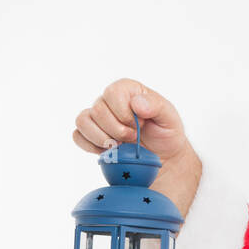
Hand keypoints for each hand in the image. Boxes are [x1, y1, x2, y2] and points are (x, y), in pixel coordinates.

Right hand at [72, 78, 201, 220]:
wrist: (163, 157)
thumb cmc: (166, 134)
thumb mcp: (170, 118)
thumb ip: (156, 106)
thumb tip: (136, 103)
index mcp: (128, 91)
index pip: (113, 92)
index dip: (123, 112)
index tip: (139, 126)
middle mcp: (109, 101)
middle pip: (97, 109)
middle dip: (116, 129)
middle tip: (133, 139)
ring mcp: (99, 119)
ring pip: (83, 121)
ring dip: (101, 138)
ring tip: (119, 146)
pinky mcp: (92, 136)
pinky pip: (78, 136)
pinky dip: (90, 145)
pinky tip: (107, 151)